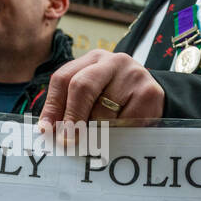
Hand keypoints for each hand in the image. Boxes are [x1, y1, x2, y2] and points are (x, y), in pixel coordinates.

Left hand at [39, 50, 164, 126]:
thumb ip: (70, 107)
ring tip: (100, 138)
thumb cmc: (116, 101)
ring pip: (103, 110)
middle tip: (68, 141)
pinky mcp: (149, 92)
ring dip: (97, 130)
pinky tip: (121, 133)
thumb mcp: (93, 97)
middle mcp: (112, 61)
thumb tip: (47, 130)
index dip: (52, 106)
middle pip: (81, 87)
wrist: (154, 98)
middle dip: (72, 118)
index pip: (63, 79)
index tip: (46, 130)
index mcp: (92, 60)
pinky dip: (118, 133)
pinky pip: (125, 121)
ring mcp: (132, 74)